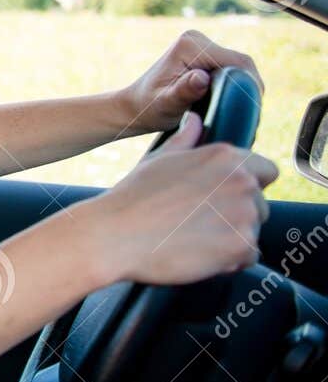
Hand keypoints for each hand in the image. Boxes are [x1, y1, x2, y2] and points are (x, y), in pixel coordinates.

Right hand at [86, 111, 277, 286]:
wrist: (115, 235)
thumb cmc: (132, 198)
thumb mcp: (158, 160)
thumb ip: (185, 140)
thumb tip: (193, 120)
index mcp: (225, 157)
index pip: (266, 171)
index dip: (245, 187)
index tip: (221, 199)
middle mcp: (242, 181)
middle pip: (260, 205)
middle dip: (236, 216)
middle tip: (198, 223)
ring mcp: (245, 214)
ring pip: (253, 231)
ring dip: (232, 239)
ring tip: (193, 239)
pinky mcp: (242, 245)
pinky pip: (248, 257)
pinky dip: (229, 261)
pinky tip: (198, 254)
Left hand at [119, 29, 264, 134]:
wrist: (134, 106)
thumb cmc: (147, 108)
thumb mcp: (165, 104)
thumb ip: (183, 91)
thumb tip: (201, 79)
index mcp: (189, 46)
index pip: (236, 62)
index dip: (250, 83)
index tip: (252, 106)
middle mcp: (196, 39)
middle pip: (241, 62)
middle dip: (247, 86)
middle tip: (249, 112)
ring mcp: (200, 44)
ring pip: (238, 65)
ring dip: (243, 85)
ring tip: (242, 109)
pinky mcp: (204, 54)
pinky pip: (230, 67)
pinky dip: (235, 83)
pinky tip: (234, 101)